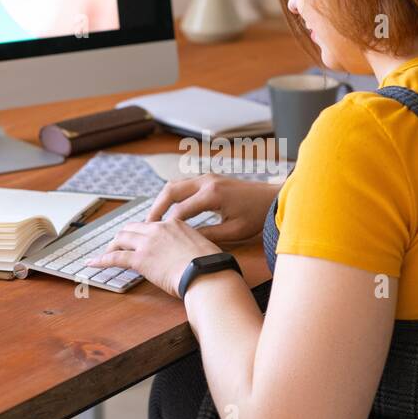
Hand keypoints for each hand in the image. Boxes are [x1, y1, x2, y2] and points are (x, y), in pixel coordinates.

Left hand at [87, 217, 220, 297]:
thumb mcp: (204, 247)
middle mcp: (159, 229)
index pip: (153, 224)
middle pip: (133, 227)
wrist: (207, 274)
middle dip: (123, 236)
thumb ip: (193, 246)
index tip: (141, 240)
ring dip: (112, 245)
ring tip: (106, 253)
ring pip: (122, 238)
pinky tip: (92, 263)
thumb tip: (195, 256)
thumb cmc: (211, 266)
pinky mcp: (140, 259)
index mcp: (175, 224)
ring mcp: (148, 243)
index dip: (144, 233)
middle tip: (119, 245)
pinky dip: (101, 259)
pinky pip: (115, 257)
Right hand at [147, 175, 277, 244]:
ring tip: (153, 220)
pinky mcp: (208, 179)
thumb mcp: (234, 231)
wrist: (271, 198)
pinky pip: (183, 185)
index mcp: (212, 194)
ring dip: (161, 201)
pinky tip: (168, 211)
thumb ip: (208, 235)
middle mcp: (206, 181)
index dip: (167, 225)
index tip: (157, 238)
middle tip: (146, 225)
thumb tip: (186, 240)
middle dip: (156, 208)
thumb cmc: (256, 215)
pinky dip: (172, 197)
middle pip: (170, 191)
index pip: (180, 210)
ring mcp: (206, 177)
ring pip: (174, 185)